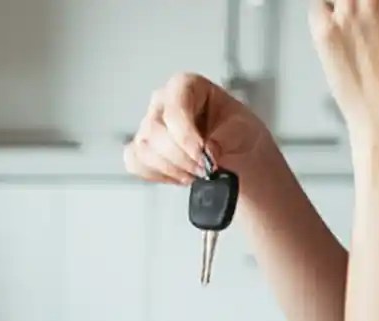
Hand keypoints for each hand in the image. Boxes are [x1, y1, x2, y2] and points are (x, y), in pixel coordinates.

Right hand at [123, 73, 270, 185]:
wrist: (235, 152)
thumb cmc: (236, 132)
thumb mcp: (242, 129)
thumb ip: (226, 137)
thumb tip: (208, 152)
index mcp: (186, 86)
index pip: (174, 107)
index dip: (185, 135)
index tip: (204, 156)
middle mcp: (162, 103)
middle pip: (155, 132)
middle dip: (181, 158)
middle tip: (205, 170)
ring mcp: (148, 126)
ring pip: (144, 150)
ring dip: (172, 170)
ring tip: (196, 174)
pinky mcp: (141, 149)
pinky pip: (136, 164)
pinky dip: (158, 176)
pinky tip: (179, 176)